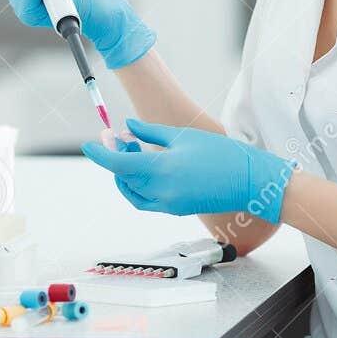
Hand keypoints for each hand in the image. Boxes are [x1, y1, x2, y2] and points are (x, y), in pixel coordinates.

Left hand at [80, 119, 295, 222]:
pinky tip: (145, 165)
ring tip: (135, 147)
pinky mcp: (174, 209)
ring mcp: (167, 204)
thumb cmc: (220, 154)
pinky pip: (145, 199)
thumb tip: (126, 128)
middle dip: (115, 156)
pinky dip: (137, 184)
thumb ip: (150, 133)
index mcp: (162, 170)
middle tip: (118, 136)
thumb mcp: (183, 137)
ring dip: (125, 170)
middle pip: (123, 175)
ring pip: (132, 189)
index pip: (119, 163)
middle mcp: (161, 191)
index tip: (88, 144)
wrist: (248, 182)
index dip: (100, 154)